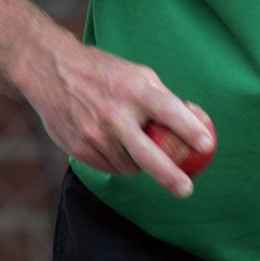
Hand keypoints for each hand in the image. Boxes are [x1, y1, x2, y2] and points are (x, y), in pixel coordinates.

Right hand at [20, 35, 216, 197]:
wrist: (52, 71)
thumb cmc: (105, 72)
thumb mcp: (137, 74)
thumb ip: (162, 98)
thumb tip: (192, 123)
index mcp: (134, 90)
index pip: (169, 112)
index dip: (190, 130)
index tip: (208, 145)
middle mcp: (115, 114)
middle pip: (148, 155)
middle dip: (170, 176)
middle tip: (187, 189)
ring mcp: (95, 135)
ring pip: (130, 165)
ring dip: (141, 164)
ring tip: (137, 144)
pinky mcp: (80, 149)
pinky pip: (110, 167)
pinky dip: (120, 162)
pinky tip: (117, 146)